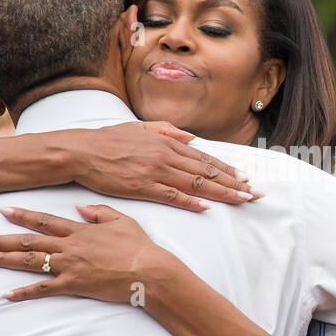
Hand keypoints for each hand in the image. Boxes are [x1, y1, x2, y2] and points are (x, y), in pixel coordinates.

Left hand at [0, 204, 175, 303]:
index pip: (44, 221)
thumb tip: (79, 207)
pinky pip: (43, 290)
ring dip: (4, 260)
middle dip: (0, 239)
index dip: (22, 215)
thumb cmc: (139, 247)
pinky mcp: (74, 285)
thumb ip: (99, 212)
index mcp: (80, 230)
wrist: (149, 271)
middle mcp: (69, 246)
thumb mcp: (122, 220)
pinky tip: (6, 294)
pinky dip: (23, 293)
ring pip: (30, 262)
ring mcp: (70, 266)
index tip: (3, 210)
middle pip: (28, 242)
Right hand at [55, 120, 261, 211]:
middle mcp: (165, 155)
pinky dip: (190, 201)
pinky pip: (171, 195)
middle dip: (234, 183)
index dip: (227, 169)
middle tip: (255, 192)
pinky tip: (206, 207)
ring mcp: (155, 171)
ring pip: (196, 183)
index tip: (245, 177)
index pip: (204, 158)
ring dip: (221, 193)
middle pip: (207, 171)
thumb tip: (191, 138)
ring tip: (241, 199)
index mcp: (166, 142)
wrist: (81, 150)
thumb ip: (167, 130)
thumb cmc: (108, 140)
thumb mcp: (140, 127)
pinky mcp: (142, 186)